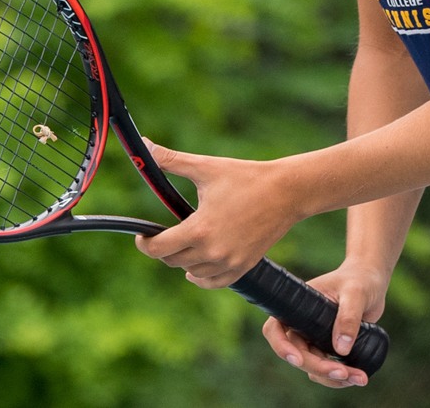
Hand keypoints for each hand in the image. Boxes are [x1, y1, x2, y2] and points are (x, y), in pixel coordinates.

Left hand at [133, 141, 304, 287]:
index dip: (144, 243)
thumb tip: (145, 146)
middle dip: (163, 248)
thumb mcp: (206, 167)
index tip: (143, 235)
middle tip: (163, 235)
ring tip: (182, 245)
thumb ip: (171, 160)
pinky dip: (201, 278)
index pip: (158, 248)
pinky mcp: (243, 267)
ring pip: (192, 272)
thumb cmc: (246, 177)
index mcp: (199, 229)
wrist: (286, 191)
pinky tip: (195, 269)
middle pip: (172, 261)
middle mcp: (213, 251)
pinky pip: (214, 283)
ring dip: (182, 261)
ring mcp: (229, 262)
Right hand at [260, 260, 387, 388]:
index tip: (298, 360)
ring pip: (313, 367)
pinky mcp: (329, 347)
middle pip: (298, 355)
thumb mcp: (355, 293)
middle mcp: (302, 325)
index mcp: (298, 306)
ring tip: (360, 378)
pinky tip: (359, 376)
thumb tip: (341, 349)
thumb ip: (348, 317)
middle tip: (344, 373)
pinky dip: (340, 378)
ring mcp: (314, 338)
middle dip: (319, 368)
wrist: (372, 282)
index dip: (281, 347)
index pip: (275, 329)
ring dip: (332, 378)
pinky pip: (327, 369)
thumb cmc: (359, 279)